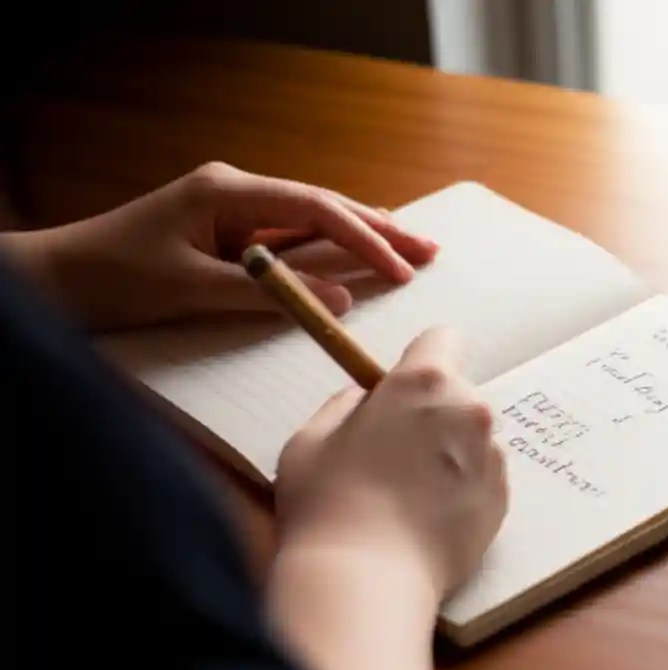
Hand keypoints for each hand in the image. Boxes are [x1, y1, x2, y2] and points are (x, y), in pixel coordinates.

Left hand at [0, 161, 435, 330]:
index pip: (313, 207)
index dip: (362, 237)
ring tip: (414, 249)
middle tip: (430, 251)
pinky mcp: (230, 234)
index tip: (400, 267)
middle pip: (323, 206)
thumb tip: (340, 300)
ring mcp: (234, 211)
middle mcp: (235, 192)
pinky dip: (330, 249)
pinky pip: (291, 239)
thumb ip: (266, 294)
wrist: (58, 280)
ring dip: (361, 236)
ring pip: (312, 221)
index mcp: (225, 191)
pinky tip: (362, 254)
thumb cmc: (114, 279)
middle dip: (379, 229)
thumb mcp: (190, 291)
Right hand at [274, 326, 507, 600]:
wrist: (366, 579)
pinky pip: (483, 478)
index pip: (442, 338)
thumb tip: (368, 399)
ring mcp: (493, 456)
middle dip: (431, 413)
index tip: (401, 388)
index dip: (419, 360)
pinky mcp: (504, 499)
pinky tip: (426, 518)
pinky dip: (462, 489)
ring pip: (472, 438)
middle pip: (456, 393)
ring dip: (449, 453)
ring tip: (407, 495)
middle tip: (392, 453)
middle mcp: (470, 410)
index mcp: (423, 382)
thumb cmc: (328, 503)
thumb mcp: (312, 438)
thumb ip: (347, 405)